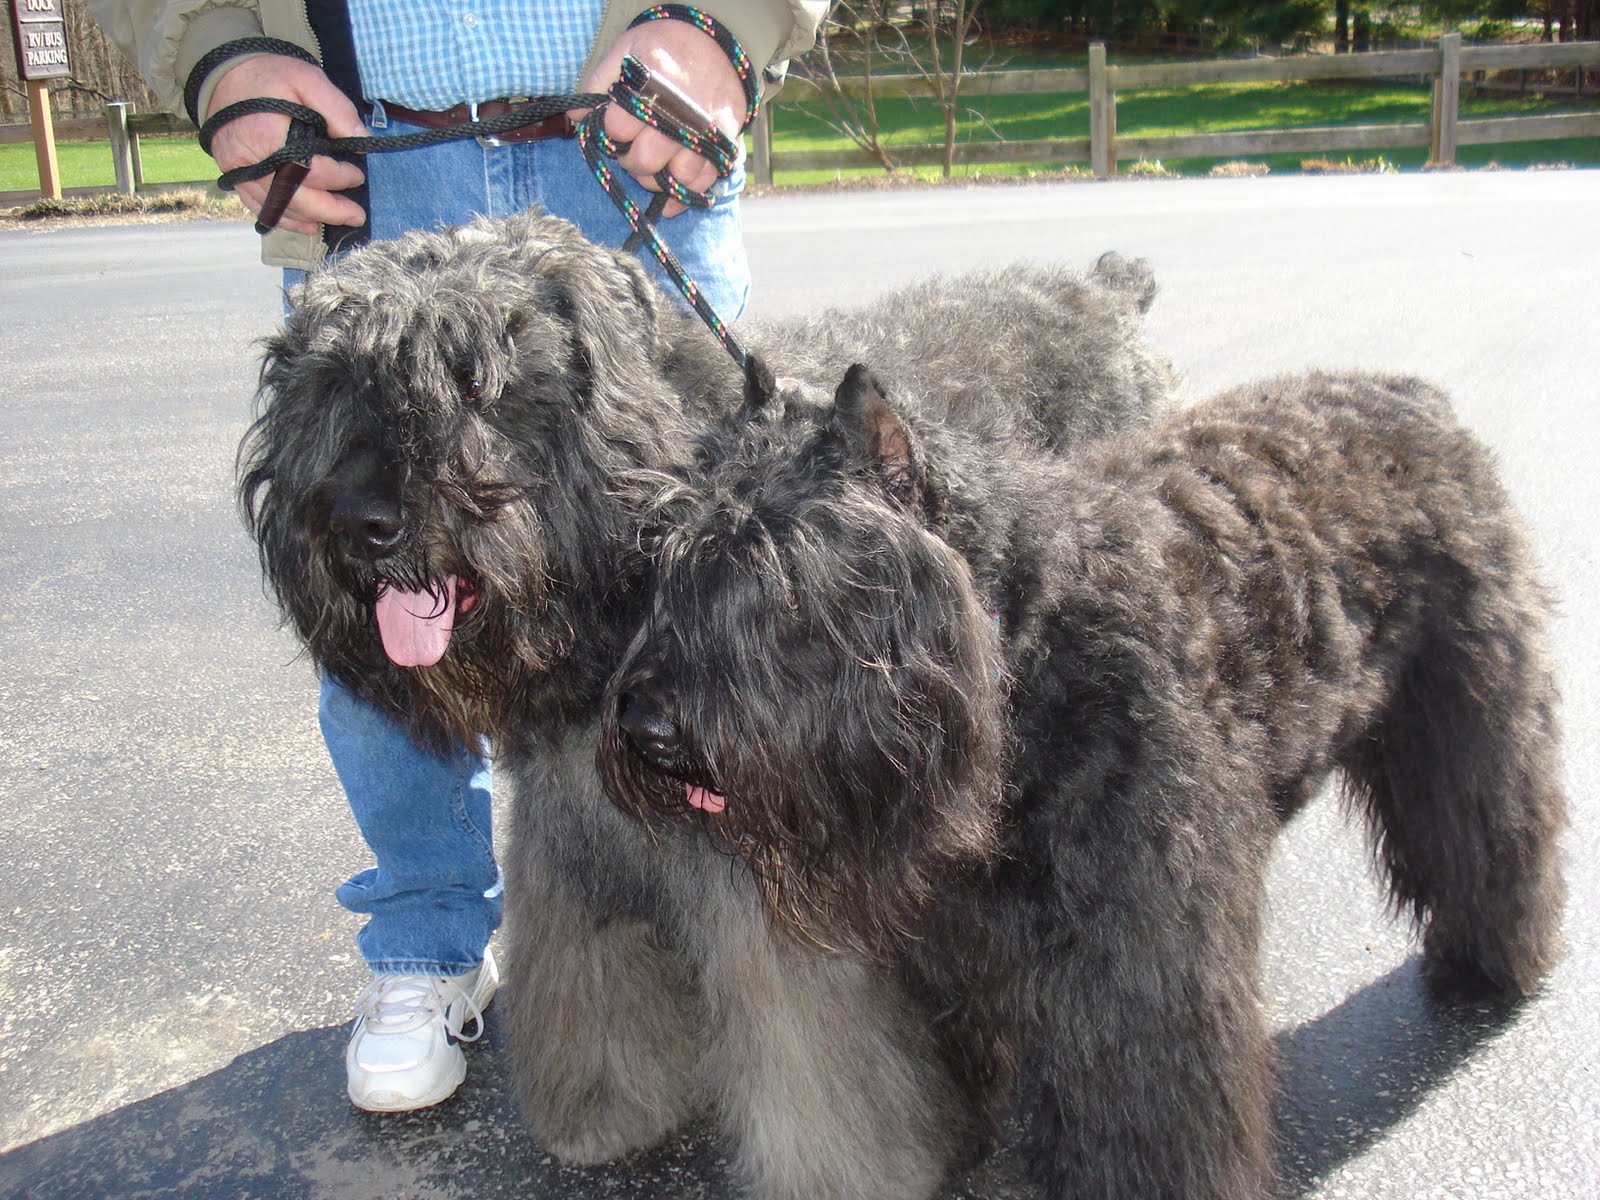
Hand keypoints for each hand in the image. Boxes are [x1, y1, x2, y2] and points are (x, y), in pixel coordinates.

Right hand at [204, 54, 367, 234]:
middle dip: (329, 210)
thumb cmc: (269, 77)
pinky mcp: (234, 177)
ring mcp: (239, 172)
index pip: (310, 169)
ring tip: (339, 218)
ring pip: (278, 207)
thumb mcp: (307, 79)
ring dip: (310, 217)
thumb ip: (337, 109)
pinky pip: (259, 207)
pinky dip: (285, 218)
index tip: (357, 174)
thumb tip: (362, 141)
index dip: (338, 177)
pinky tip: (307, 223)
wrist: (224, 75)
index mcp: (267, 135)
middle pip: (294, 198)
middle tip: (357, 215)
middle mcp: (250, 160)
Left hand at [573, 19, 745, 217]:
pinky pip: (701, 184)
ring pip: (673, 178)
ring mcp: (704, 134)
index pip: (617, 129)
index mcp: (651, 86)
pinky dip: (684, 189)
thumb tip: (576, 117)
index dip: (611, 131)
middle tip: (634, 145)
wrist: (716, 42)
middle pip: (644, 161)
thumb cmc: (663, 47)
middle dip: (631, 158)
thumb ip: (597, 83)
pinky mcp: (724, 148)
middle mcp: (680, 114)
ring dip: (657, 176)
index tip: (616, 124)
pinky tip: (673, 175)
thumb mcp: (625, 50)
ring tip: (656, 159)